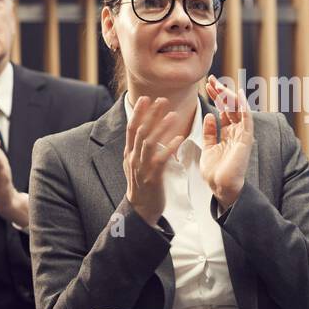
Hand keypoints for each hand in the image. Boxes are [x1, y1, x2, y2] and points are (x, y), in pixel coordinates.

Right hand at [124, 96, 183, 225]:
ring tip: (173, 114)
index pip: (131, 128)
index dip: (138, 112)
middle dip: (151, 114)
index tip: (145, 98)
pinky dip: (169, 147)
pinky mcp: (152, 177)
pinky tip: (179, 138)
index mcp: (129, 153)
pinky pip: (161, 158)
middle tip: (162, 99)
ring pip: (149, 142)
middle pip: (140, 131)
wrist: (141, 210)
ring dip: (161, 127)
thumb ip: (138, 149)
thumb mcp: (135, 165)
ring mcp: (142, 167)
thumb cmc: (142, 186)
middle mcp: (133, 158)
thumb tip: (142, 133)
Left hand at [199, 76, 253, 212]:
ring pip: (238, 110)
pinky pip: (246, 119)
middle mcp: (236, 132)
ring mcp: (242, 135)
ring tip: (218, 84)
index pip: (223, 110)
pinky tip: (238, 94)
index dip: (216, 97)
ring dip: (228, 96)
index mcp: (228, 134)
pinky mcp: (245, 140)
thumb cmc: (215, 172)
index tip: (207, 85)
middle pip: (230, 107)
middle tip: (211, 80)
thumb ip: (210, 133)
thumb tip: (209, 116)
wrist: (221, 187)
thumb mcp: (208, 148)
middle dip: (221, 92)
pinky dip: (243, 107)